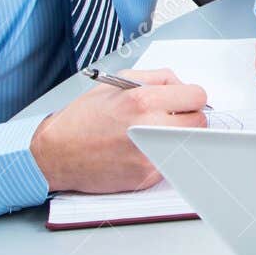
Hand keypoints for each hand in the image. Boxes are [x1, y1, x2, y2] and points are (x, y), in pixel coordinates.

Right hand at [30, 69, 208, 192]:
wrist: (56, 153)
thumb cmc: (83, 118)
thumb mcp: (117, 82)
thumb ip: (158, 78)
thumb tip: (184, 86)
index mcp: (143, 100)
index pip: (198, 96)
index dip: (190, 97)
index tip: (182, 101)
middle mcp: (149, 128)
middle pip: (199, 122)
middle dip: (188, 117)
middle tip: (171, 118)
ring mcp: (150, 155)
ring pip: (189, 144)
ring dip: (179, 137)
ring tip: (155, 133)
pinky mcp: (146, 176)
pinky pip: (171, 162)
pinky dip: (163, 155)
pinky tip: (141, 150)